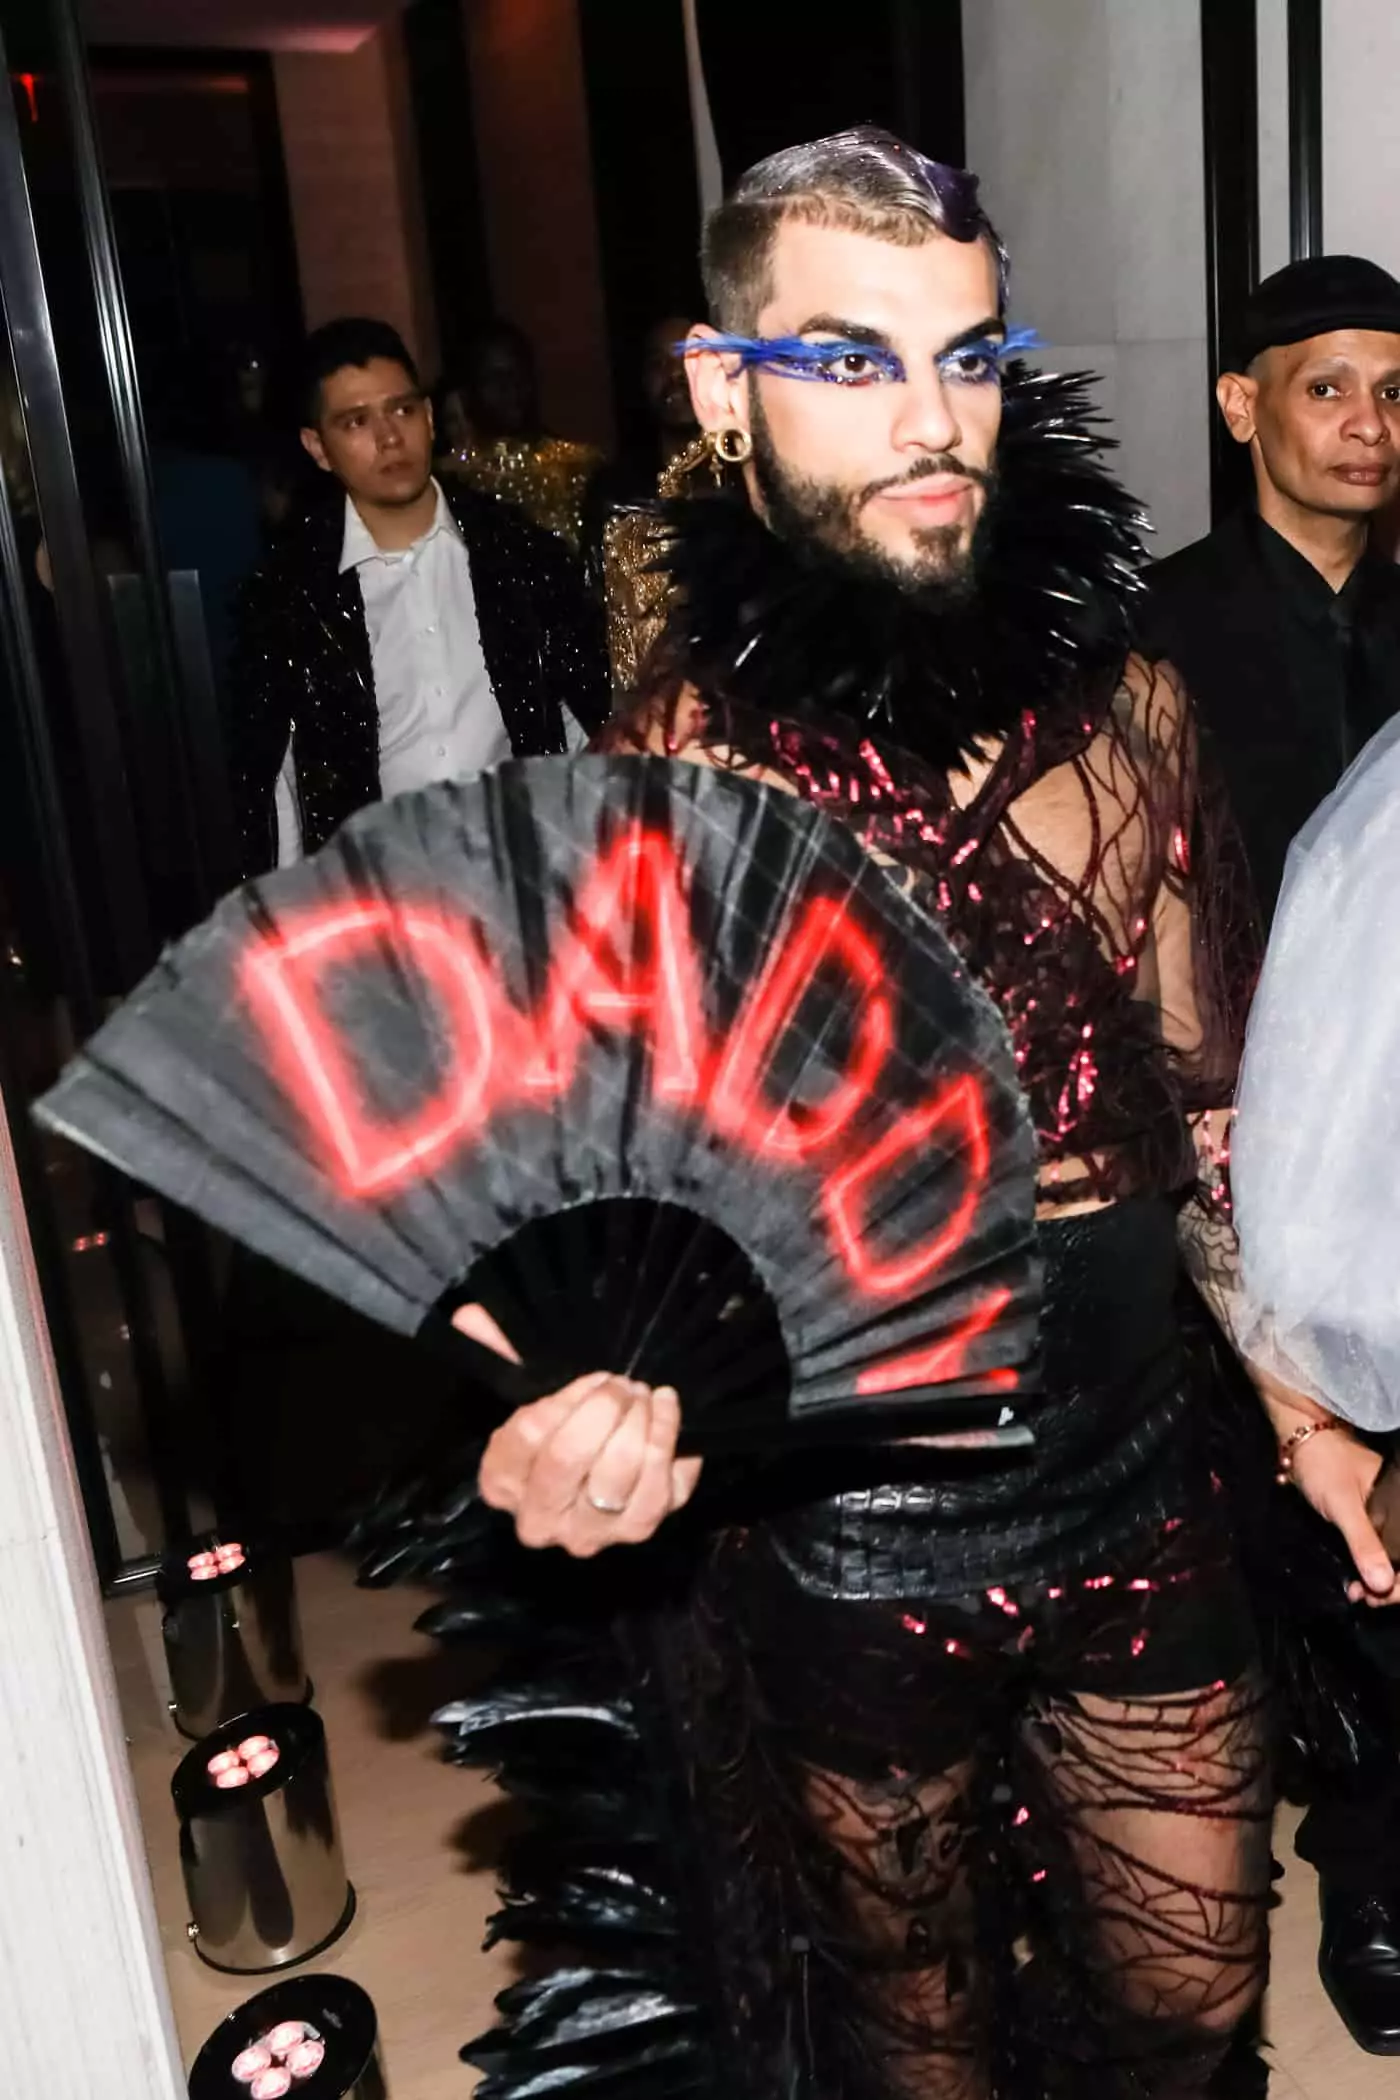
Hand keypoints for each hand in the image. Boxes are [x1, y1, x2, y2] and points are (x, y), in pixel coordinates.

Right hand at [454, 1303, 702, 1555]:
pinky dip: (667, 1439)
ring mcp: (592, 1532)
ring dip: (638, 1422)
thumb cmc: (558, 1419)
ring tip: (643, 1393)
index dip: (564, 1399)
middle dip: (602, 1409)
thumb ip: (499, 1350)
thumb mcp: (526, 1387)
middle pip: (569, 1458)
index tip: (592, 1377)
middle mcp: (541, 1521)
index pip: (526, 1435)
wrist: (605, 1460)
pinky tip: (665, 1408)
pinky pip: (662, 1488)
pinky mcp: (641, 1529)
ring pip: (618, 1475)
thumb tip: (470, 1316)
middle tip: (621, 1382)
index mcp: (501, 1484)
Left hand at [1287, 1423, 1399, 1606]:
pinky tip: (1357, 1583)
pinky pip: (1379, 1551)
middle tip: (1368, 1598)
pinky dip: (1371, 1569)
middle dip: (1394, 1585)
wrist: (1301, 1440)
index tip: (1384, 1595)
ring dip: (1382, 1580)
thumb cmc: (1325, 1465)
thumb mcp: (1344, 1505)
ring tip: (1360, 1593)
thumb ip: (1364, 1543)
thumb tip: (1383, 1584)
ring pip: (1395, 1558)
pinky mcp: (1369, 1521)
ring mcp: (1387, 1517)